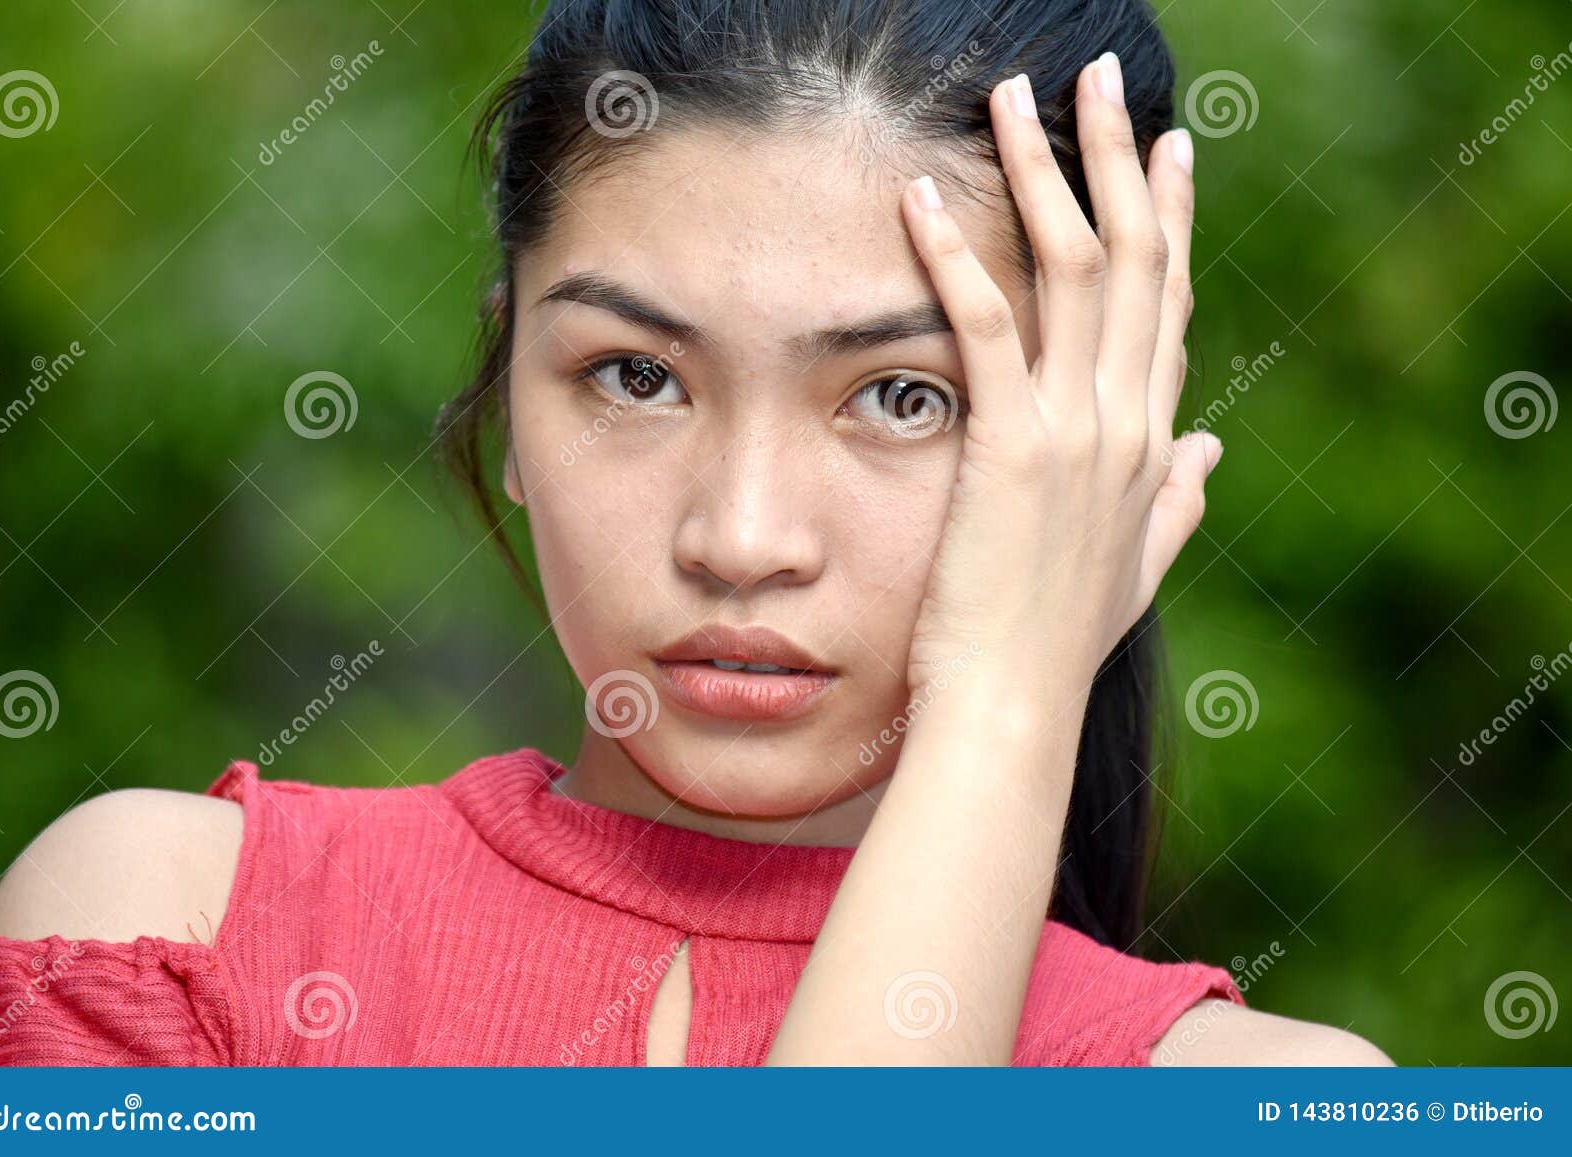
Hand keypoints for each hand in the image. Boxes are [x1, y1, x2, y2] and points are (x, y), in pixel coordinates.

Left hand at [900, 55, 1219, 699]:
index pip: (1169, 306)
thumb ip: (1179, 500)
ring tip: (1013, 97)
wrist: (1015, 711)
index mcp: (1154, 445)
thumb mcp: (1136, 566)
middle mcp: (1129, 424)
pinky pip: (987, 325)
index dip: (1171, 220)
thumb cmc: (1057, 645)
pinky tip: (919, 197)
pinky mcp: (1014, 448)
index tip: (1168, 152)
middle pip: (1136, 260)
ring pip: (1074, 269)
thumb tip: (1211, 446)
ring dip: (1043, 172)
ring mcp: (1078, 432)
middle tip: (1097, 80)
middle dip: (1119, 158)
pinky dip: (955, 254)